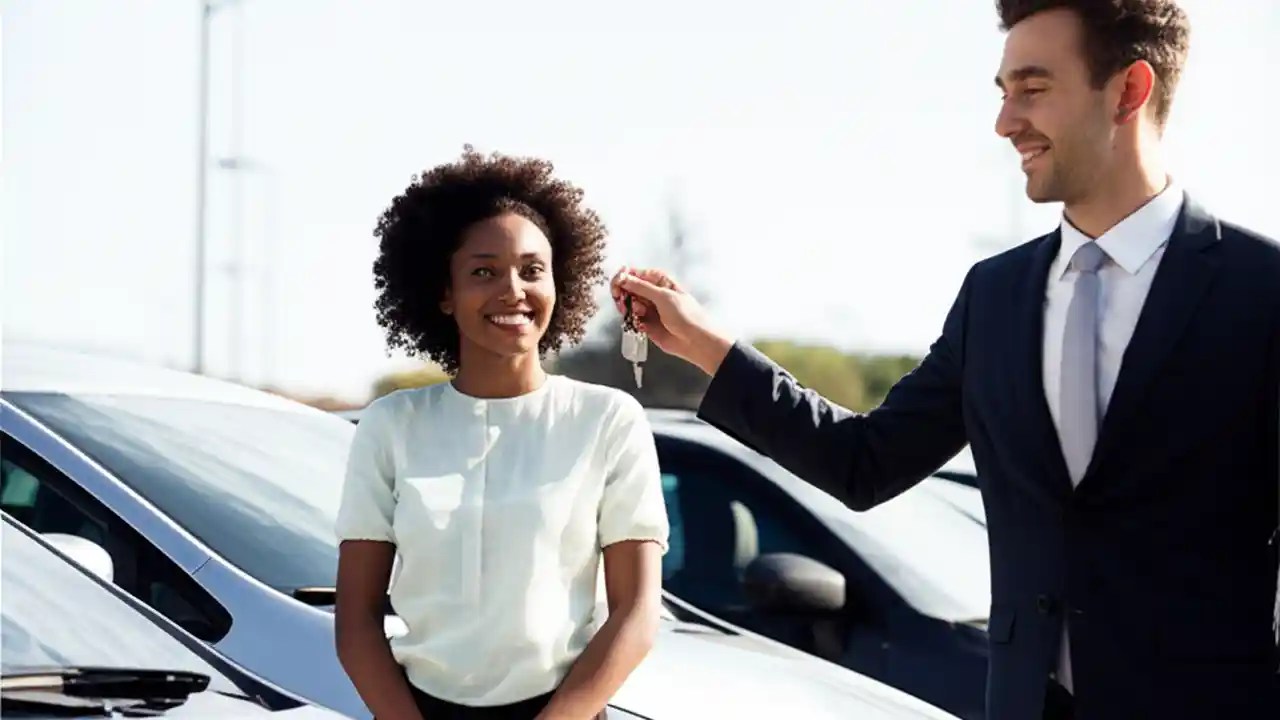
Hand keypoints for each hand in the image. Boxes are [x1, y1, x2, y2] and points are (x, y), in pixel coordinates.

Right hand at [609, 266, 733, 374]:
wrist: (694, 340)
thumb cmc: (686, 315)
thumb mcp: (663, 296)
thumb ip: (641, 287)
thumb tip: (623, 278)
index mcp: (659, 281)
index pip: (635, 274)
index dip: (623, 277)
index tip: (617, 283)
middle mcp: (653, 293)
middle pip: (628, 289)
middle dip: (622, 294)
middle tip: (620, 300)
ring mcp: (649, 308)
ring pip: (628, 304)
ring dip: (627, 308)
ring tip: (632, 313)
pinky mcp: (646, 323)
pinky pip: (631, 318)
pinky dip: (631, 320)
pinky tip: (638, 322)